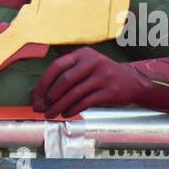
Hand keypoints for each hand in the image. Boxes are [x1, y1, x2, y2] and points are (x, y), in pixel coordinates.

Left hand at [30, 47, 145, 117]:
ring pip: (74, 93)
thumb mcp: (87, 66)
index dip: (44, 81)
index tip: (35, 95)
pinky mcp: (109, 91)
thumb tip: (40, 93)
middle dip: (49, 96)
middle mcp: (92, 62)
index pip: (57, 66)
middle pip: (64, 80)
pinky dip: (73, 109)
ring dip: (59, 106)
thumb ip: (67, 75)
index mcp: (83, 54)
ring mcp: (102, 76)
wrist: (133, 82)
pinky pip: (85, 102)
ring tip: (50, 114)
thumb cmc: (103, 76)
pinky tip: (66, 114)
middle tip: (41, 108)